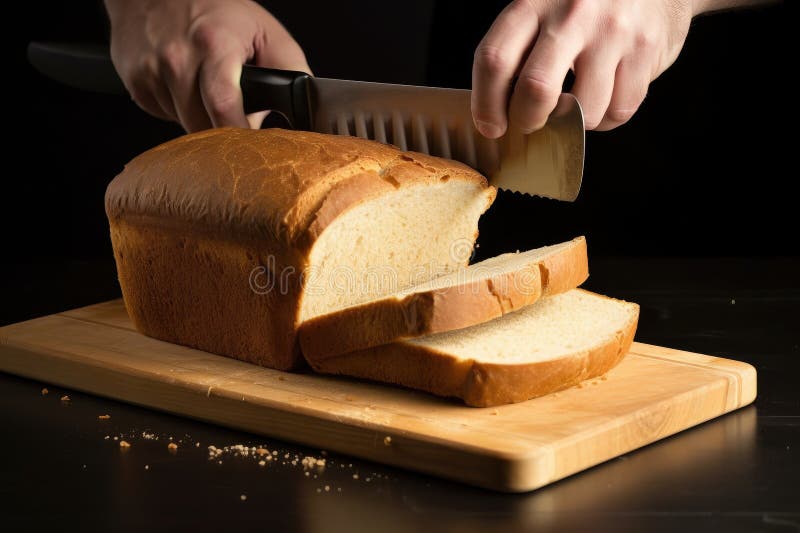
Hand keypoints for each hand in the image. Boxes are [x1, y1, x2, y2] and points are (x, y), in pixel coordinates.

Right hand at [105, 0, 310, 131]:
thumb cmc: (217, 12)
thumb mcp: (266, 32)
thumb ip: (289, 72)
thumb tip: (302, 114)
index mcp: (214, 45)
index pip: (224, 108)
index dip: (241, 136)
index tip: (255, 152)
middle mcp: (178, 58)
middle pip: (203, 126)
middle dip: (225, 135)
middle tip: (240, 125)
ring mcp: (152, 73)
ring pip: (185, 126)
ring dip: (202, 122)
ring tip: (210, 95)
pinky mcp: (136, 84)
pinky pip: (165, 116)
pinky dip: (180, 111)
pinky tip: (187, 89)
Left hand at [471, 0, 697, 135]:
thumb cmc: (583, 8)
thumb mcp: (542, 13)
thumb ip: (518, 53)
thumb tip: (494, 113)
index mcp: (533, 2)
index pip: (494, 60)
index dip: (486, 105)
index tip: (491, 127)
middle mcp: (573, 12)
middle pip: (536, 89)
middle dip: (528, 120)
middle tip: (529, 124)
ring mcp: (612, 30)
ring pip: (584, 110)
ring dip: (576, 122)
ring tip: (577, 103)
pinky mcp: (645, 48)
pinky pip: (619, 109)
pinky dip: (608, 117)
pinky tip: (605, 96)